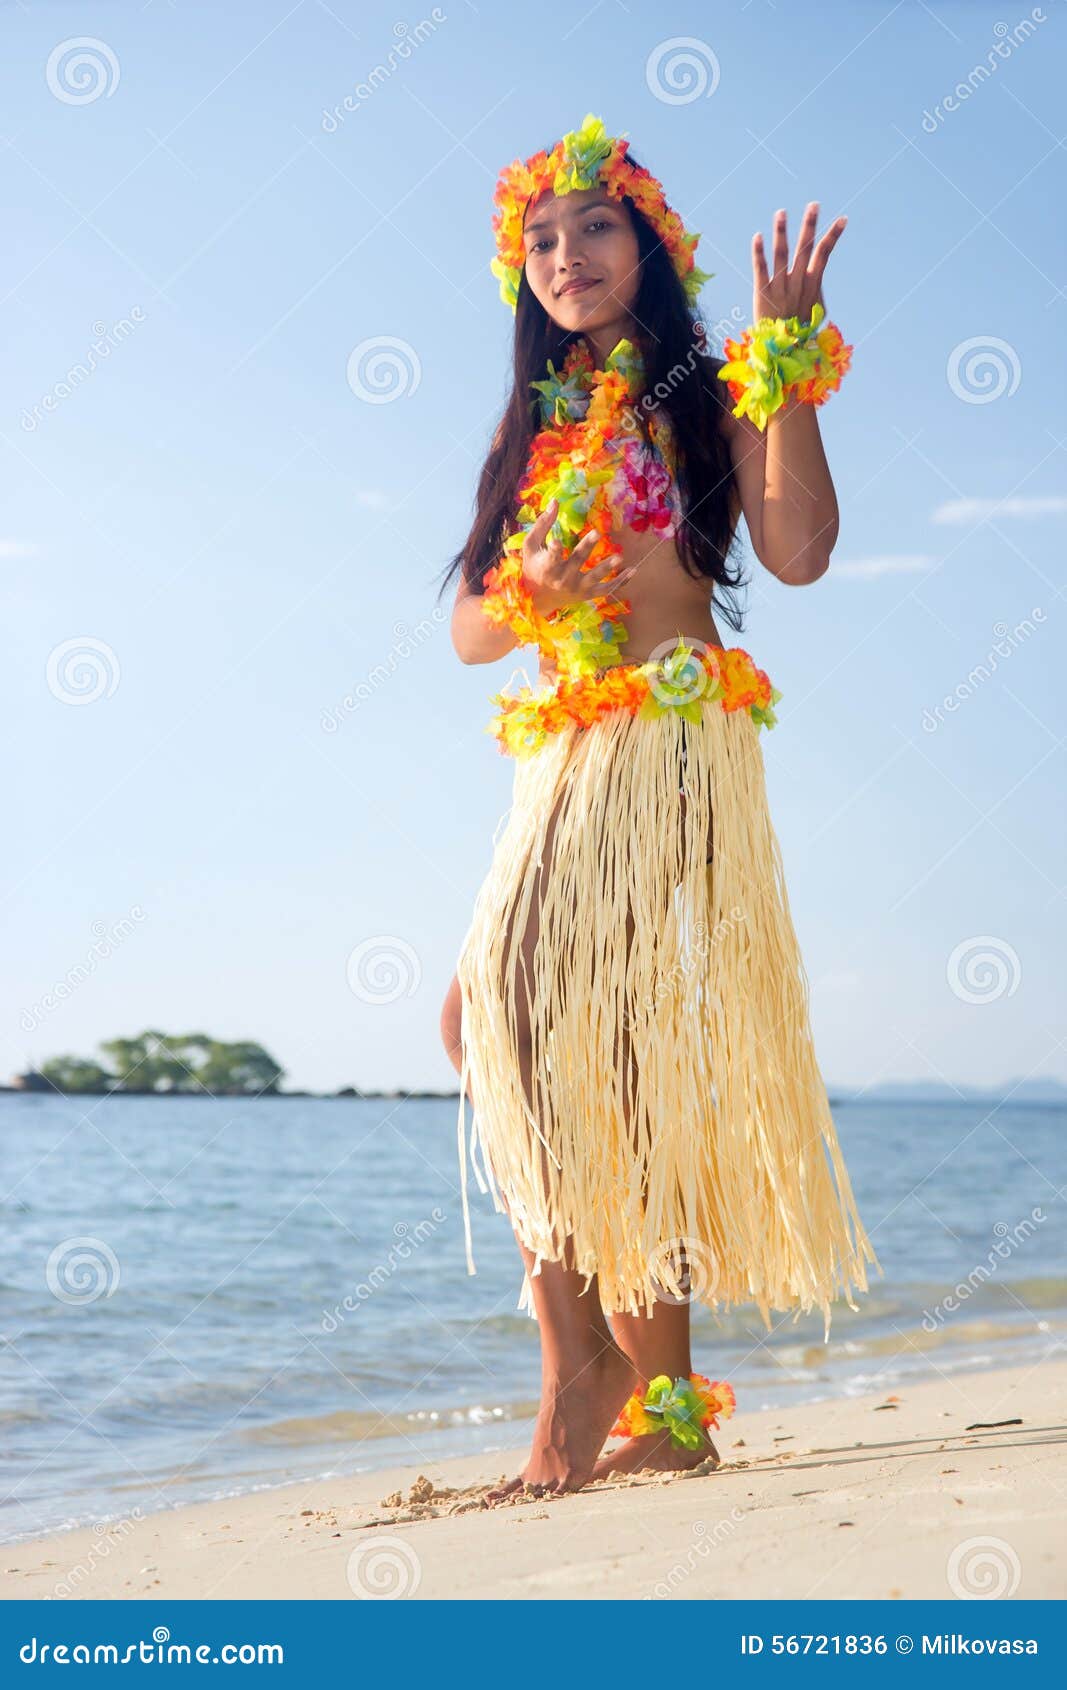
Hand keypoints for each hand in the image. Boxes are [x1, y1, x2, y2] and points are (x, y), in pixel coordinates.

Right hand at [522, 498, 629, 615]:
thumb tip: (555, 501)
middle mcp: (562, 579)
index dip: (553, 551)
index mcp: (547, 567)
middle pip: (576, 561)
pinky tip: (632, 570)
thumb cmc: (533, 566)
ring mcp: (577, 588)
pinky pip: (606, 589)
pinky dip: (620, 581)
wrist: (538, 600)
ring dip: (606, 568)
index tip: (556, 542)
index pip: (551, 558)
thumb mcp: (532, 546)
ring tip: (619, 557)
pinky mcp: (587, 594)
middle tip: (597, 532)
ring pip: (594, 578)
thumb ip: (543, 524)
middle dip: (586, 547)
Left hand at [752, 201, 845, 324]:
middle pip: (805, 250)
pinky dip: (759, 253)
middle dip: (810, 226)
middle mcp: (797, 284)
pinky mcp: (762, 294)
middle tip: (814, 204)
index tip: (843, 219)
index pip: (824, 255)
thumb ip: (816, 292)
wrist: (782, 354)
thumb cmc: (800, 332)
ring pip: (782, 256)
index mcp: (812, 286)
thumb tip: (817, 279)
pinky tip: (757, 236)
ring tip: (781, 212)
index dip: (833, 237)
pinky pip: (760, 270)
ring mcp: (780, 288)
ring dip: (782, 232)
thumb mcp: (815, 312)